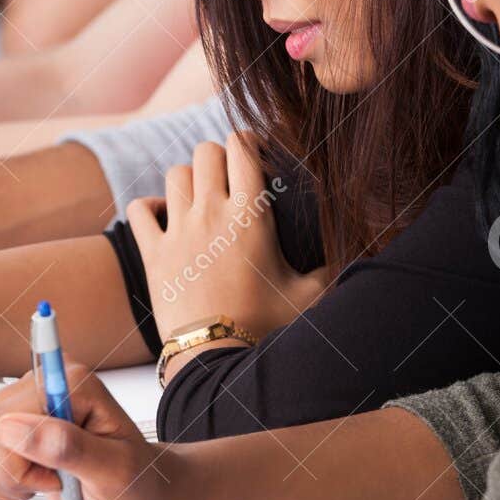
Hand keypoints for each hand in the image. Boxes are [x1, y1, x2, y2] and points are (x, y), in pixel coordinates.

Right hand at [0, 365, 179, 499]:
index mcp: (71, 382)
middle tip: (54, 482)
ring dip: (4, 478)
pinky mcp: (10, 430)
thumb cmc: (137, 484)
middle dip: (13, 472)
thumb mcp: (113, 471)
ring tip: (46, 482)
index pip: (7, 413)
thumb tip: (11, 427)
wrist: (142, 499)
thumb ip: (66, 447)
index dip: (21, 456)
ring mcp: (23, 407)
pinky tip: (29, 484)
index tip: (53, 476)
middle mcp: (43, 386)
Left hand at [127, 132, 329, 340]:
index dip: (249, 142)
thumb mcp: (309, 296)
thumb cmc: (265, 328)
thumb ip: (332, 271)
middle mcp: (210, 214)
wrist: (215, 358)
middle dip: (219, 156)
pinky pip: (139, 208)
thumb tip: (359, 257)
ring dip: (188, 179)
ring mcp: (177, 231)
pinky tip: (164, 216)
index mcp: (250, 216)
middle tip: (230, 177)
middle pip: (206, 152)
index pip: (242, 149)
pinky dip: (149, 205)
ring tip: (201, 196)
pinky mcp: (153, 252)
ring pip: (175, 174)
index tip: (255, 153)